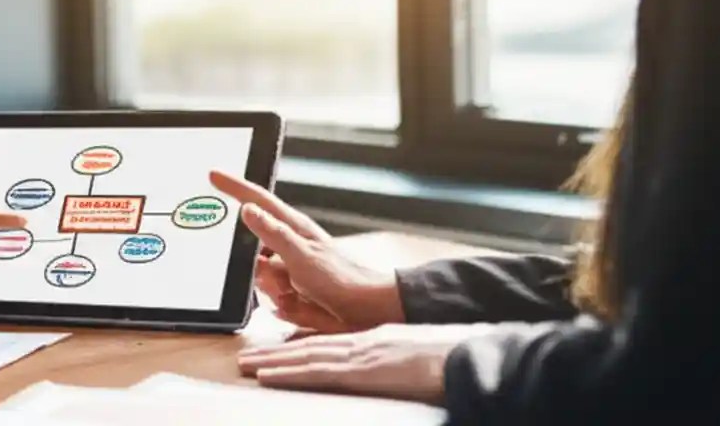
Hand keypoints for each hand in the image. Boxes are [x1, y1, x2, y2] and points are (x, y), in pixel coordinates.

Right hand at [210, 171, 403, 331]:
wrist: (363, 312)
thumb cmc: (340, 279)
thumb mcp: (301, 255)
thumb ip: (272, 233)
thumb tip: (248, 209)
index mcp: (290, 227)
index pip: (255, 200)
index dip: (233, 187)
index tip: (213, 174)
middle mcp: (286, 245)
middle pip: (249, 251)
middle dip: (259, 270)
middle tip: (283, 279)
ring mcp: (287, 269)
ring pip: (256, 278)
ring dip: (273, 290)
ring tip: (298, 293)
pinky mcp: (290, 290)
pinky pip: (268, 298)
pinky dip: (282, 305)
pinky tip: (300, 304)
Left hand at [237, 322, 497, 402]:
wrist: (472, 355)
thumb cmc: (454, 359)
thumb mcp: (418, 360)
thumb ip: (397, 365)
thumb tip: (391, 373)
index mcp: (376, 343)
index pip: (330, 346)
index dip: (301, 350)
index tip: (278, 354)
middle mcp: (363, 344)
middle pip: (310, 348)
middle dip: (277, 355)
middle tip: (247, 358)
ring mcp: (362, 355)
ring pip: (306, 357)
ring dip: (273, 362)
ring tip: (247, 365)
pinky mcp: (363, 369)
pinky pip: (318, 371)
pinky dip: (290, 372)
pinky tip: (269, 376)